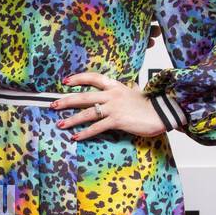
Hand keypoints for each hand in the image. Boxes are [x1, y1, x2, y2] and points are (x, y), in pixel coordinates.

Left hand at [52, 71, 166, 138]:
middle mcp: (112, 95)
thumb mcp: (134, 92)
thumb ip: (123, 92)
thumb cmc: (149, 105)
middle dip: (66, 101)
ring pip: (87, 113)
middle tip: (53, 105)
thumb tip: (121, 90)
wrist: (162, 112)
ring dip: (72, 119)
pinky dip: (85, 132)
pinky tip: (76, 136)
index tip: (66, 82)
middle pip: (83, 96)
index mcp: (115, 86)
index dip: (78, 79)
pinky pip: (96, 127)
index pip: (93, 78)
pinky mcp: (117, 120)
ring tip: (60, 124)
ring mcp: (114, 107)